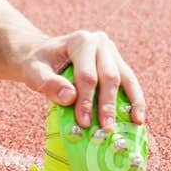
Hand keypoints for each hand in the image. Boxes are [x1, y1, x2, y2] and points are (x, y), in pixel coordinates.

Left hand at [18, 29, 145, 130]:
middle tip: (106, 129)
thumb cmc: (37, 64)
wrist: (42, 55)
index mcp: (80, 41)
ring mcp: (112, 52)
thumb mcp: (34, 72)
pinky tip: (137, 118)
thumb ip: (48, 84)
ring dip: (131, 103)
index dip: (86, 100)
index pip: (86, 75)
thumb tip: (70, 98)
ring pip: (126, 78)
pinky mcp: (118, 63)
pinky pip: (129, 82)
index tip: (83, 122)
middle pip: (109, 77)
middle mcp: (100, 43)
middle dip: (108, 105)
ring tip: (135, 123)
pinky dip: (134, 100)